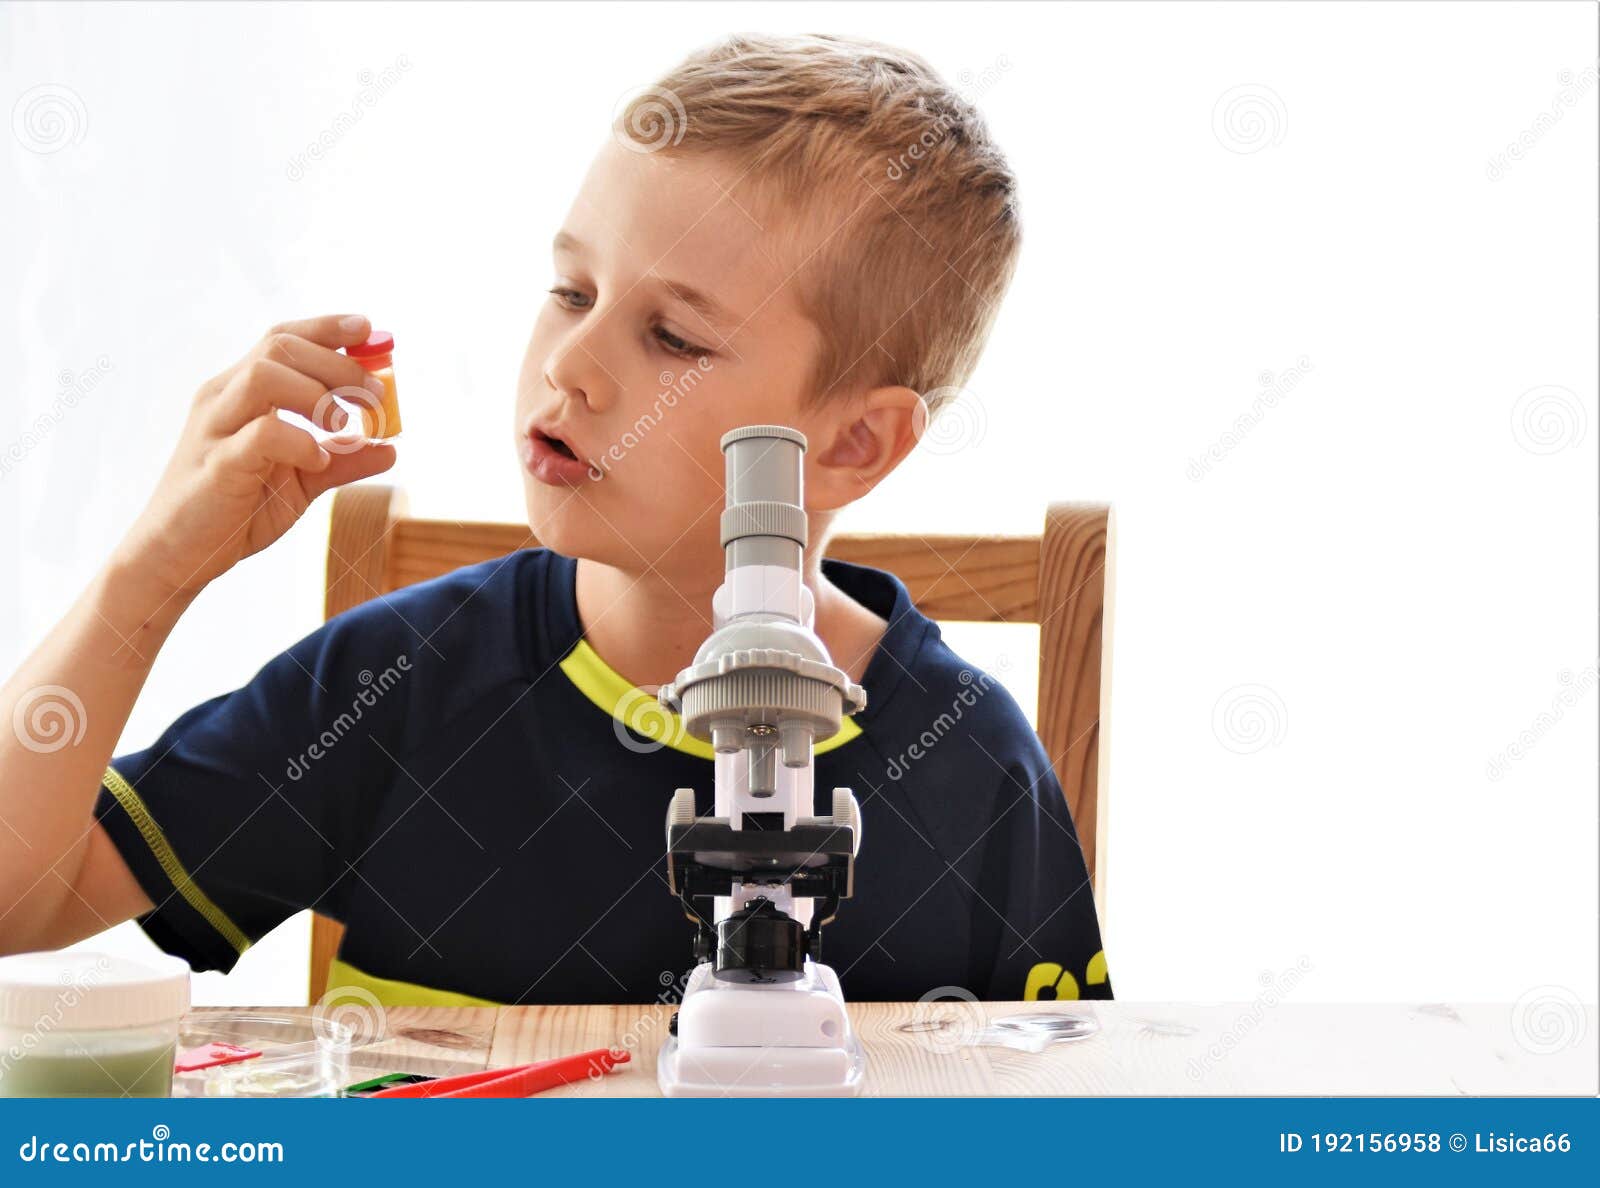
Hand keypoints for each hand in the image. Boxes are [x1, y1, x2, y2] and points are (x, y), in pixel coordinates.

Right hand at [117, 314, 397, 598]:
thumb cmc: (235, 511)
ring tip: (342, 427)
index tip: (369, 329)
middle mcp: (223, 399)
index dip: (327, 327)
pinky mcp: (217, 465)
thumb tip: (392, 449)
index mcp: (240, 392)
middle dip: (337, 363)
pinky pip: (262, 433)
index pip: (281, 337)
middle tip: (373, 396)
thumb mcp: (301, 483)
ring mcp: (216, 428)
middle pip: (280, 347)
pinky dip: (300, 441)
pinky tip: (317, 462)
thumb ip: (342, 461)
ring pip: (263, 375)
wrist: (179, 556)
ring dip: (317, 394)